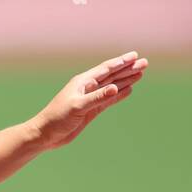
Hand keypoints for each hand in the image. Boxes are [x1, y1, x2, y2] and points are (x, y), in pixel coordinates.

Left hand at [30, 51, 147, 150]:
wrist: (45, 135)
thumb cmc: (57, 119)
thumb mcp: (78, 107)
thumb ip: (97, 98)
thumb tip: (116, 88)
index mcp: (83, 82)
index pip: (106, 69)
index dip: (121, 62)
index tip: (135, 56)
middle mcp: (87, 88)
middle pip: (112, 75)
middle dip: (128, 69)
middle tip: (145, 63)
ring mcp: (90, 99)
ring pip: (112, 86)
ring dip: (126, 80)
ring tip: (140, 73)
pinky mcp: (90, 111)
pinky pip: (108, 100)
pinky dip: (119, 95)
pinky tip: (128, 90)